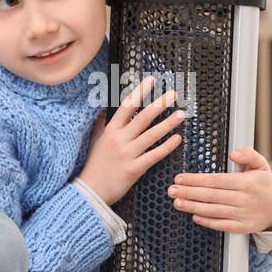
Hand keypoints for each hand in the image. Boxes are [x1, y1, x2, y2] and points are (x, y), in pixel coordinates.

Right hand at [78, 75, 184, 205]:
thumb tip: (105, 110)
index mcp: (110, 130)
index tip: (152, 80)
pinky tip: (178, 139)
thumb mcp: (95, 140)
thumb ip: (102, 124)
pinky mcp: (134, 169)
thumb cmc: (94, 165)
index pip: (127, 106)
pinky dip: (166, 147)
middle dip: (159, 104)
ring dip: (168, 124)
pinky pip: (154, 155)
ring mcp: (127, 154)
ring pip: (151, 135)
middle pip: (143, 117)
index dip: (140, 91)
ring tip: (182, 114)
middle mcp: (119, 139)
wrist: (90, 191)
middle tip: (174, 94)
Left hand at [168, 146, 271, 233]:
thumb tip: (234, 153)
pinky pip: (222, 225)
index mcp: (246, 182)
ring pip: (214, 211)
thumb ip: (248, 154)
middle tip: (172, 190)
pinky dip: (207, 221)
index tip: (180, 178)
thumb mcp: (261, 164)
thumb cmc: (264, 184)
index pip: (216, 180)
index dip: (196, 180)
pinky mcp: (243, 227)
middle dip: (189, 193)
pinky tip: (194, 216)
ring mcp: (243, 215)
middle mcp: (244, 199)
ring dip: (193, 207)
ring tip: (177, 202)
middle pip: (211, 196)